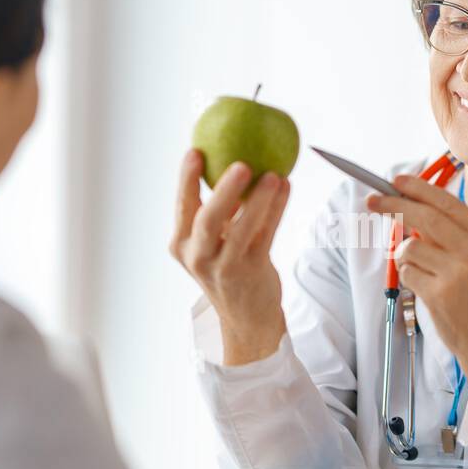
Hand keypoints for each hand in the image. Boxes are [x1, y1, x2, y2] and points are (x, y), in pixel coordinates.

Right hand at [169, 149, 290, 363]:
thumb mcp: (212, 243)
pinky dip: (276, 209)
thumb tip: (229, 160)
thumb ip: (217, 211)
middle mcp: (198, 257)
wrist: (245, 317)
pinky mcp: (251, 272)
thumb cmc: (228, 269)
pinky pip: (266, 235)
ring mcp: (224, 268)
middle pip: (208, 220)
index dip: (186, 179)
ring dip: (259, 200)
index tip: (195, 151)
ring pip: (242, 229)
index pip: (183, 207)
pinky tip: (286, 188)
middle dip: (223, 190)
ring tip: (274, 175)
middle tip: (241, 164)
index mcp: (182, 245)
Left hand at [366, 174, 467, 410]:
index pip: (446, 202)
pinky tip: (427, 288)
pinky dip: (410, 277)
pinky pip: (408, 272)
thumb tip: (409, 208)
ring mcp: (457, 272)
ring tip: (422, 271)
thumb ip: (450, 234)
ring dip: (405, 255)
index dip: (419, 188)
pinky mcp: (440, 293)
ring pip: (409, 247)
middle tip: (372, 200)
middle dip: (394, 205)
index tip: (396, 181)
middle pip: (424, 217)